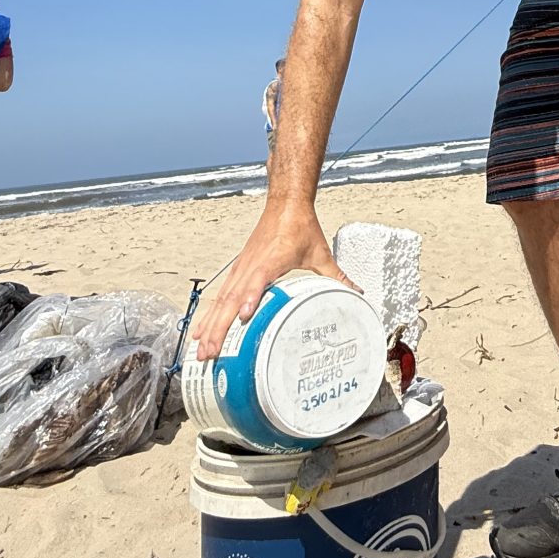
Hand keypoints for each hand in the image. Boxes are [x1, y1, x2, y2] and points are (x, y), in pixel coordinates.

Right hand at [188, 203, 353, 360]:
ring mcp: (242, 268)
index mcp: (272, 259)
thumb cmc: (300, 226)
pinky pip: (221, 295)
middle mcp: (252, 265)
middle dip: (219, 328)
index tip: (243, 316)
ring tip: (201, 352)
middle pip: (231, 298)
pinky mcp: (238, 270)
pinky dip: (210, 314)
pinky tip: (200, 331)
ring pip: (221, 300)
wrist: (285, 203)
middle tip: (210, 355)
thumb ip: (337, 276)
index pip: (258, 280)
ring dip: (210, 326)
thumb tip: (357, 294)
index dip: (250, 297)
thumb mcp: (320, 253)